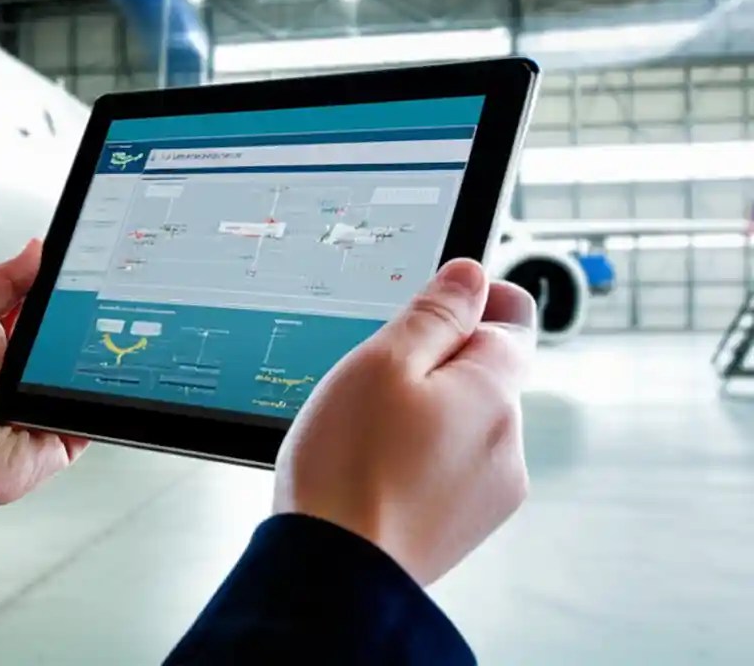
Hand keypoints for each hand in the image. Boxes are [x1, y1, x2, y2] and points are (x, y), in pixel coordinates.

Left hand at [0, 240, 88, 531]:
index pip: (55, 300)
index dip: (75, 283)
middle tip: (100, 303)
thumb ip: (1, 282)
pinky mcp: (64, 436)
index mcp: (10, 333)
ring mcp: (51, 401)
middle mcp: (34, 367)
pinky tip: (94, 387)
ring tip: (85, 349)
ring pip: (94, 372)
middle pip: (81, 333)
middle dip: (93, 318)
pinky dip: (102, 403)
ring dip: (96, 359)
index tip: (97, 261)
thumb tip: (37, 248)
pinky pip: (97, 417)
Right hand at [273, 259, 536, 585]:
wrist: (335, 571)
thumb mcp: (382, 362)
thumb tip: (470, 276)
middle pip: (483, 375)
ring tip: (364, 433)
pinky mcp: (463, 526)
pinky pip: (448, 468)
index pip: (512, 321)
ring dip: (424, 415)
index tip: (437, 300)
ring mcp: (489, 491)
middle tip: (373, 375)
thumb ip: (434, 313)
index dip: (474, 300)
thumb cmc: (349, 467)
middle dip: (436, 364)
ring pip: (463, 424)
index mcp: (493, 393)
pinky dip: (417, 458)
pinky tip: (371, 469)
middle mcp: (507, 443)